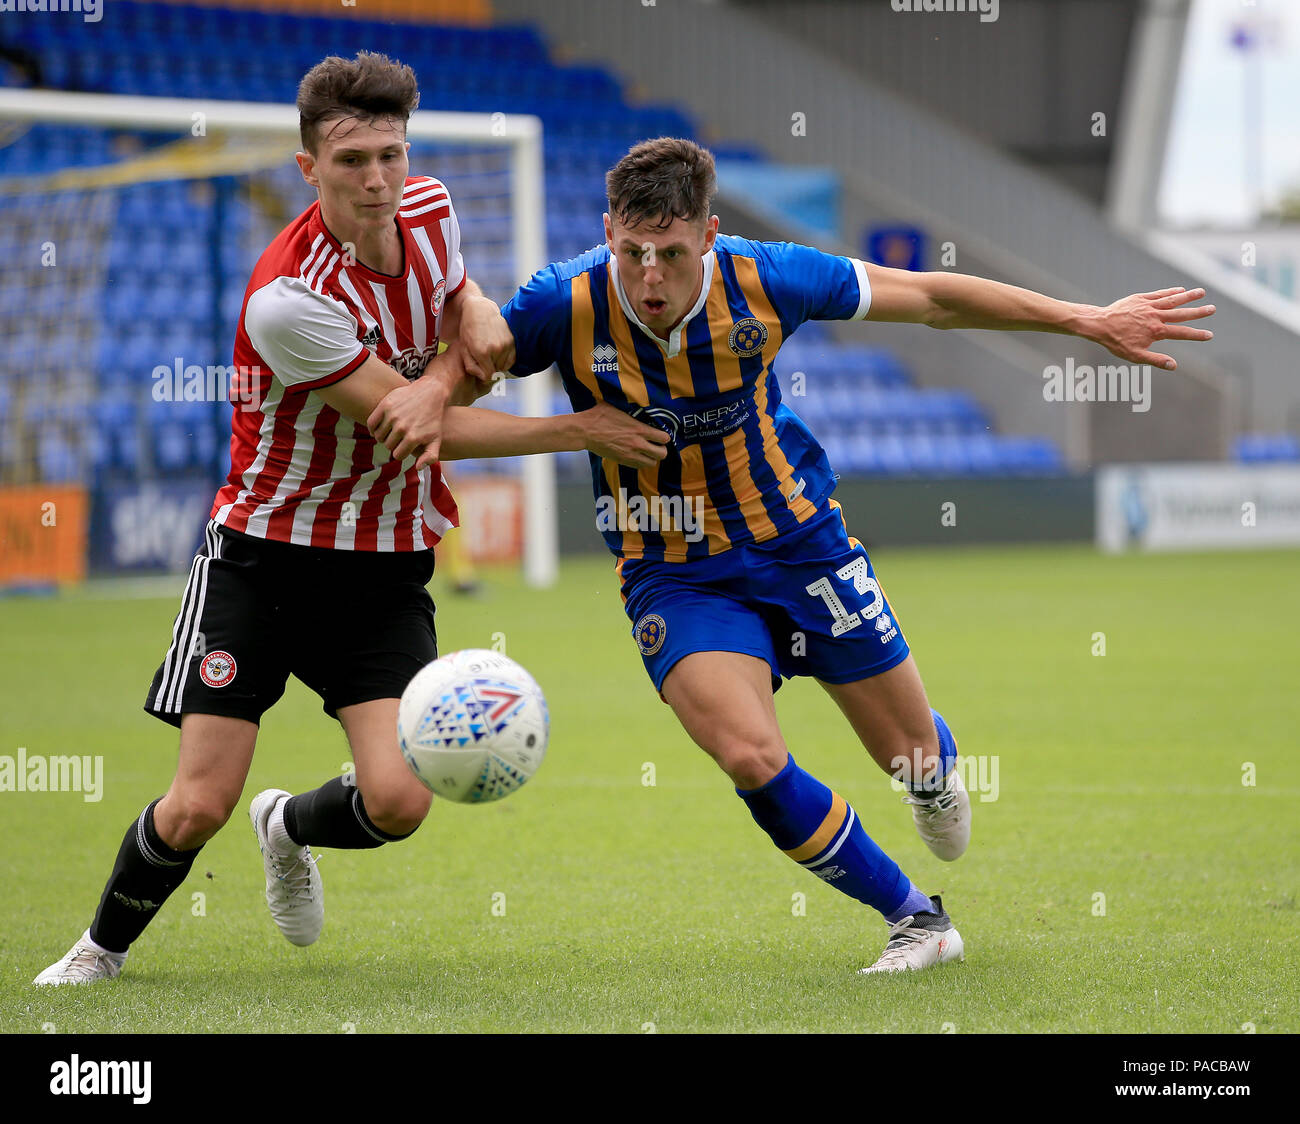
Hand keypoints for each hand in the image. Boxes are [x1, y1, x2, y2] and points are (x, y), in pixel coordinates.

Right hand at [367, 353, 455, 468]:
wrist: (431, 394)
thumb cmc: (433, 420)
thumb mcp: (436, 440)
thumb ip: (430, 457)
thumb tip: (417, 467)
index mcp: (413, 438)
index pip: (397, 455)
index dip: (401, 452)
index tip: (405, 446)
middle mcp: (402, 427)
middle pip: (387, 445)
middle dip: (393, 444)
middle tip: (399, 438)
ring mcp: (392, 415)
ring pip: (378, 436)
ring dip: (383, 436)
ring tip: (391, 432)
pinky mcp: (385, 405)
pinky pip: (371, 423)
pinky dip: (373, 427)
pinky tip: (380, 427)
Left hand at [458, 295, 516, 381]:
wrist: (480, 310)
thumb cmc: (468, 330)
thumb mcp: (464, 349)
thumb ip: (472, 367)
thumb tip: (484, 379)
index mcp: (482, 352)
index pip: (488, 376)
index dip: (484, 377)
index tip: (481, 373)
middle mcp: (496, 349)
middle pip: (497, 372)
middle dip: (491, 370)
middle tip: (484, 361)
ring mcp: (506, 344)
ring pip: (504, 366)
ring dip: (498, 364)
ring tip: (490, 354)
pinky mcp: (512, 341)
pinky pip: (512, 359)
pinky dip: (506, 359)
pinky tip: (498, 352)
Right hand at [578, 402, 671, 467]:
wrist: (584, 431)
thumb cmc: (599, 416)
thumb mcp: (617, 405)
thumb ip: (630, 405)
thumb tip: (635, 395)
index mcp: (639, 429)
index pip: (664, 438)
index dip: (665, 437)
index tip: (661, 434)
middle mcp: (637, 444)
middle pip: (662, 454)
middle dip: (662, 449)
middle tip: (657, 445)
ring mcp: (630, 454)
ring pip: (652, 463)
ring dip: (652, 458)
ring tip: (648, 451)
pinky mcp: (622, 461)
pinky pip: (639, 467)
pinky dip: (641, 462)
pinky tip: (637, 455)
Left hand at [1091, 287, 1214, 370]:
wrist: (1099, 324)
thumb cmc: (1116, 342)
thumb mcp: (1135, 356)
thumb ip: (1155, 360)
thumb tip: (1173, 366)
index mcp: (1156, 331)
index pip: (1182, 333)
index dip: (1196, 335)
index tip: (1210, 335)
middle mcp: (1155, 316)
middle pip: (1181, 314)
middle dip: (1198, 312)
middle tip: (1213, 309)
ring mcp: (1148, 306)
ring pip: (1172, 300)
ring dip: (1188, 296)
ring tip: (1202, 292)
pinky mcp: (1140, 298)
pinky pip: (1159, 294)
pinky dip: (1170, 292)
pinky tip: (1180, 290)